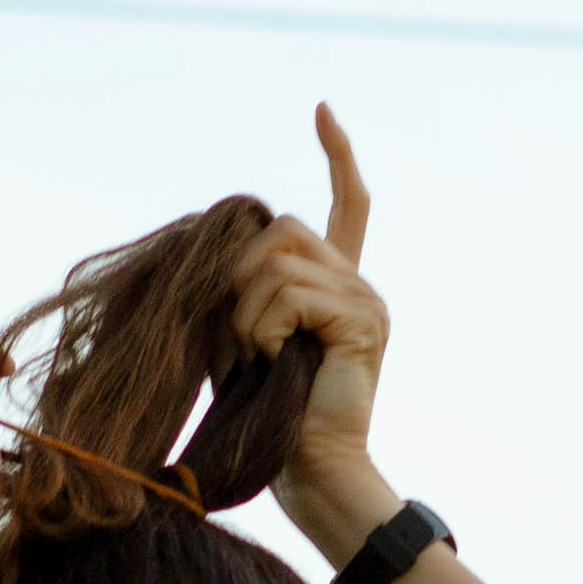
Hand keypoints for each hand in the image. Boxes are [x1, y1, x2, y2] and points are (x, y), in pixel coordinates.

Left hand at [236, 108, 396, 546]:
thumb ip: (236, 286)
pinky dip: (262, 328)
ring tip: (255, 357)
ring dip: (244, 311)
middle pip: (282, 230)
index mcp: (337, 283)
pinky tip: (274, 361)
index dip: (337, 155)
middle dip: (239, 278)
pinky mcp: (362, 321)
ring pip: (277, 261)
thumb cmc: (264, 415)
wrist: (309, 473)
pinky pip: (288, 294)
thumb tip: (216, 242)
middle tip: (239, 338)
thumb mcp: (238, 334)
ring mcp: (366, 299)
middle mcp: (359, 282)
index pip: (348, 203)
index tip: (322, 110)